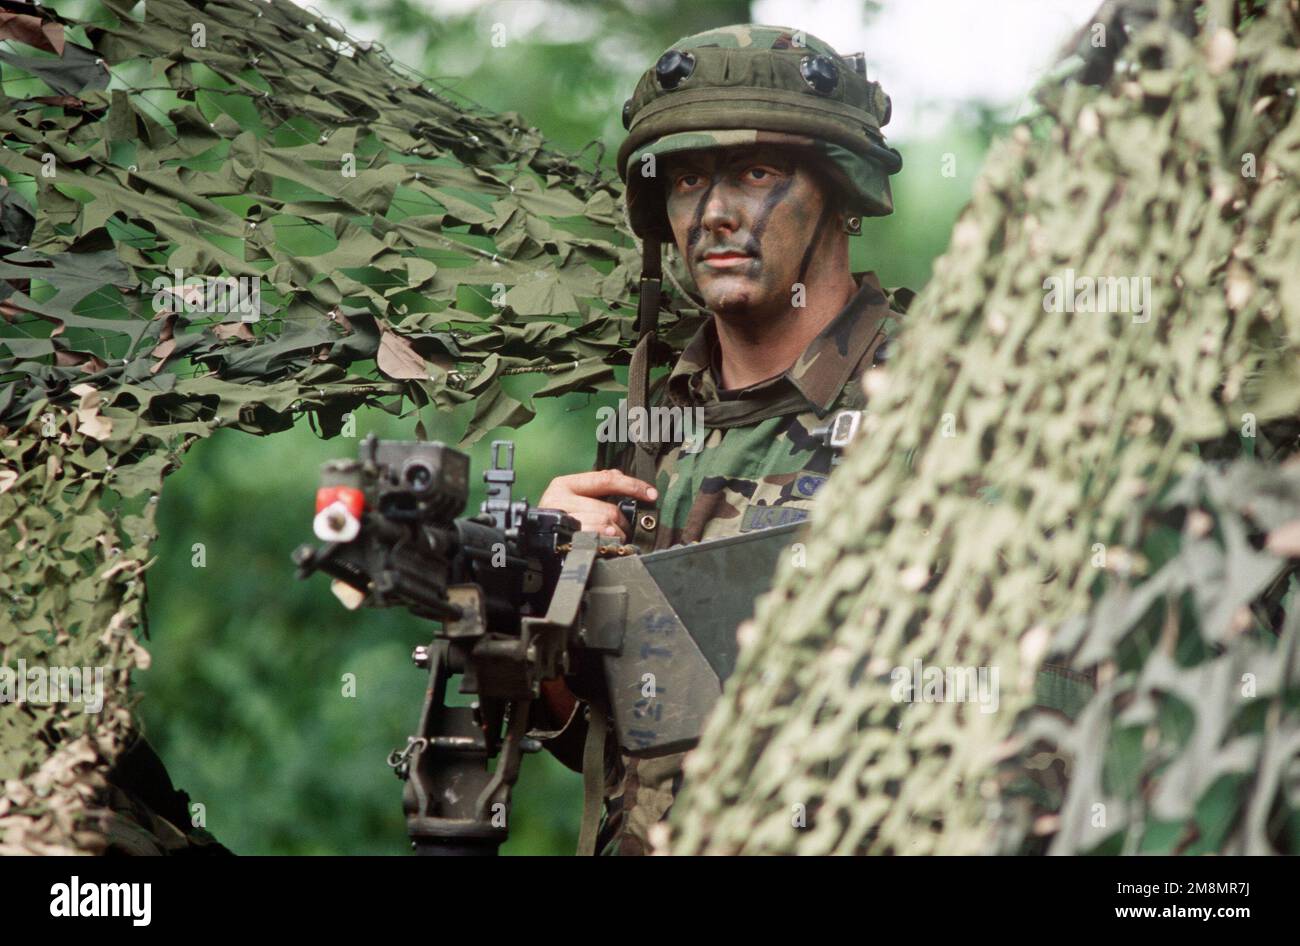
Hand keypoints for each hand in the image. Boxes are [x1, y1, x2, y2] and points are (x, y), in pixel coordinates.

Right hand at [538, 469, 657, 541]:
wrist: (532, 541)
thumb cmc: (558, 518)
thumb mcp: (574, 497)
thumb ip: (597, 486)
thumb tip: (623, 479)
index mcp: (565, 484)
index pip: (607, 479)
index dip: (633, 486)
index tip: (651, 494)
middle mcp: (560, 499)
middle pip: (608, 509)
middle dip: (622, 522)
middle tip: (623, 530)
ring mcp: (560, 520)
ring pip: (604, 525)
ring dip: (615, 535)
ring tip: (612, 538)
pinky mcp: (562, 539)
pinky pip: (594, 540)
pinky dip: (605, 542)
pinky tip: (604, 544)